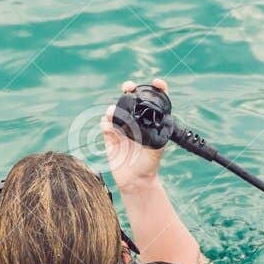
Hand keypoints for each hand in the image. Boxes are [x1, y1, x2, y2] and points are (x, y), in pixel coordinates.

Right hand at [102, 77, 169, 191]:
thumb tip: (158, 118)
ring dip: (114, 108)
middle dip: (129, 89)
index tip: (157, 83)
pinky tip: (109, 128)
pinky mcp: (109, 136)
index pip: (153, 100)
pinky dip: (106, 123)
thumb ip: (158, 133)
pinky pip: (105, 124)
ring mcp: (121, 128)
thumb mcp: (159, 147)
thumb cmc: (149, 164)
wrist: (135, 180)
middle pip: (130, 98)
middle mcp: (135, 121)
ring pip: (115, 110)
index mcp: (148, 121)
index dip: (156, 88)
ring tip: (114, 112)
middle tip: (128, 87)